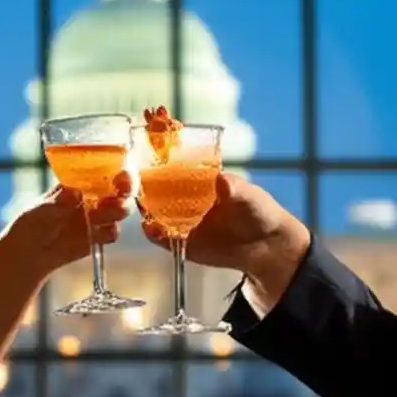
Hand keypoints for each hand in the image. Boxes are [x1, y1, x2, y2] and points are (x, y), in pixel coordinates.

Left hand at [0, 171, 133, 279]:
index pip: (104, 171)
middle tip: (118, 197)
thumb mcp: (40, 209)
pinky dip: (108, 233)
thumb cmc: (31, 222)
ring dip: (116, 212)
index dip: (117, 171)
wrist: (28, 252)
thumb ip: (58, 202)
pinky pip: (112, 232)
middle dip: (124, 191)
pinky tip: (95, 234)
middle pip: (119, 189)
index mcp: (80, 181)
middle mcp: (93, 196)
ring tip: (96, 218)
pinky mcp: (98, 236)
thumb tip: (74, 192)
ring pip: (119, 210)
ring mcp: (97, 216)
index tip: (121, 175)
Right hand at [140, 172, 309, 284]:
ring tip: (140, 204)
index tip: (144, 150)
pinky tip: (152, 229)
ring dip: (144, 208)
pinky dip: (153, 233)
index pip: (172, 165)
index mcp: (198, 180)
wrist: (265, 246)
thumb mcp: (248, 196)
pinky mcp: (181, 242)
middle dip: (140, 183)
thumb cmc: (258, 211)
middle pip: (155, 188)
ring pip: (153, 212)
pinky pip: (161, 237)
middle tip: (130, 180)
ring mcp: (181, 220)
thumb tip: (221, 180)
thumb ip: (234, 188)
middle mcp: (185, 198)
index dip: (157, 156)